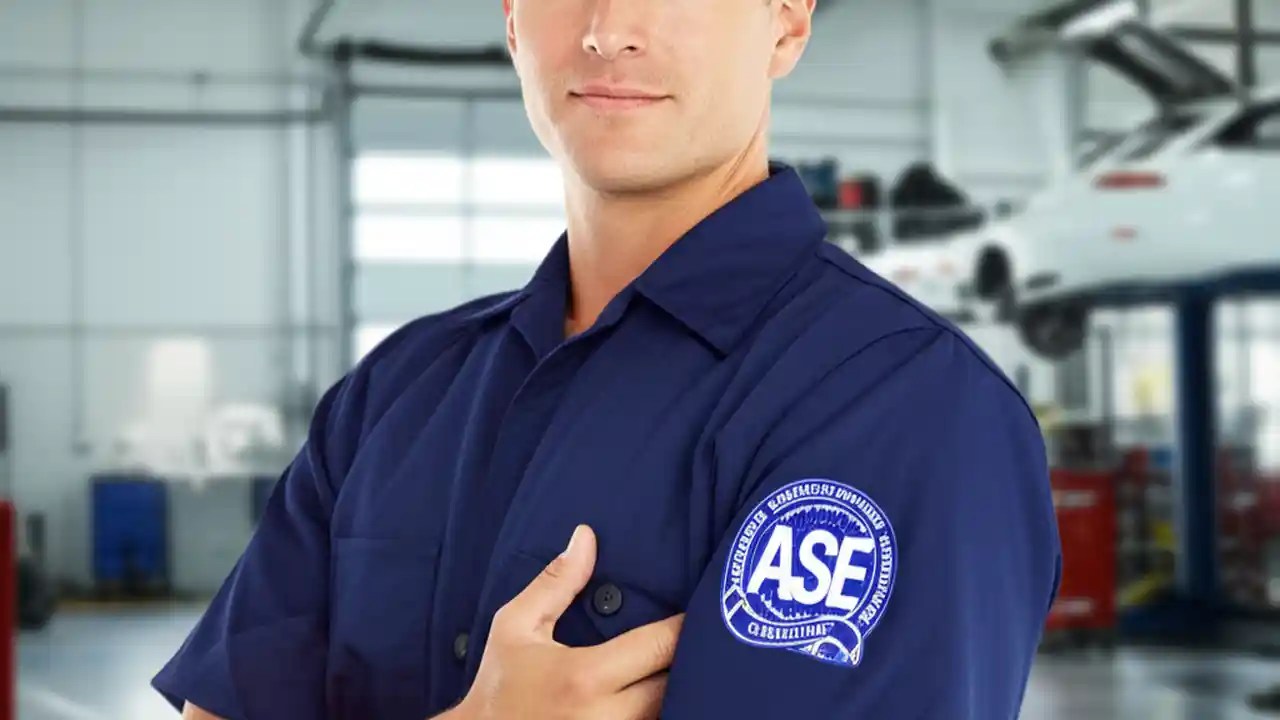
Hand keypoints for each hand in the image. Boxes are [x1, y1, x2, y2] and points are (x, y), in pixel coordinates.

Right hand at [454, 525, 683, 719]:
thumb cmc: (497, 686)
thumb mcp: (515, 627)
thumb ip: (556, 582)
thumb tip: (586, 536)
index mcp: (584, 677)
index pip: (659, 647)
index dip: (686, 627)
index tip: (701, 609)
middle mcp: (606, 717)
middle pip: (676, 685)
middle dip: (689, 658)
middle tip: (702, 633)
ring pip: (669, 712)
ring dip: (681, 688)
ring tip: (688, 661)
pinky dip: (662, 711)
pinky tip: (661, 690)